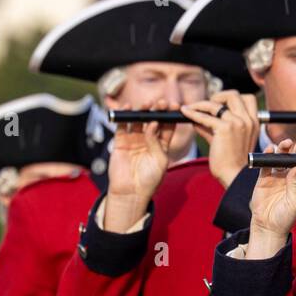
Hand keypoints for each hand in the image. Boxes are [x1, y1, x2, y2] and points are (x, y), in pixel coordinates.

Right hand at [104, 96, 175, 228]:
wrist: (131, 192)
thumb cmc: (150, 180)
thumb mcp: (160, 161)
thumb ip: (157, 142)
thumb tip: (152, 123)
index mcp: (161, 145)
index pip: (167, 126)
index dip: (170, 115)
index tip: (174, 106)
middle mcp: (148, 140)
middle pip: (152, 120)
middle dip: (156, 110)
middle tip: (160, 103)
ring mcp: (134, 140)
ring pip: (138, 121)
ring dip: (142, 111)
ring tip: (146, 104)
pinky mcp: (120, 142)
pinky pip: (121, 126)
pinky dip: (123, 116)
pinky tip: (128, 108)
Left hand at [180, 91, 258, 187]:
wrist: (234, 177)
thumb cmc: (231, 163)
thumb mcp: (226, 140)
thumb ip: (214, 127)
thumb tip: (197, 118)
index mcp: (253, 123)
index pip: (247, 99)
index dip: (231, 99)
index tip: (220, 105)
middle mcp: (247, 120)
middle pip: (233, 95)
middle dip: (218, 96)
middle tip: (206, 105)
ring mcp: (237, 123)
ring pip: (216, 103)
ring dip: (200, 104)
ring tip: (190, 108)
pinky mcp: (225, 128)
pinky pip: (205, 116)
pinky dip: (193, 113)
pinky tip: (185, 112)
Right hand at [246, 130, 295, 256]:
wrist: (268, 227)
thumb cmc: (286, 218)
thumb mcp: (295, 203)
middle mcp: (293, 176)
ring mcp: (278, 175)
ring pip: (283, 156)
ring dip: (285, 147)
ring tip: (286, 142)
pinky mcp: (265, 178)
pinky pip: (267, 163)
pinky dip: (268, 155)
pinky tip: (271, 149)